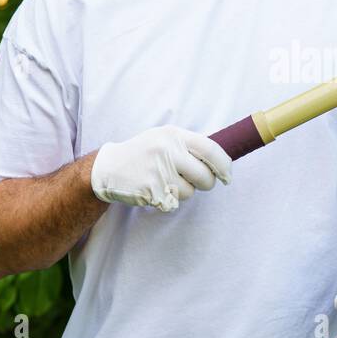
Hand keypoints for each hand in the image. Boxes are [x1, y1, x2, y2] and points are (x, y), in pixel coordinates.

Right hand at [91, 125, 232, 211]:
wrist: (109, 168)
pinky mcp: (151, 190)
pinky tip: (155, 189)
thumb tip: (222, 155)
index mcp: (173, 134)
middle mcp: (167, 151)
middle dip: (206, 183)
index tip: (227, 176)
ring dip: (183, 192)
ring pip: (190, 192)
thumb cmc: (144, 153)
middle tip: (197, 182)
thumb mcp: (164, 138)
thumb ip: (189, 145)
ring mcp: (158, 171)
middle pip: (204, 176)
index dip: (224, 165)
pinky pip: (174, 202)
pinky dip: (168, 200)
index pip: (210, 150)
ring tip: (165, 181)